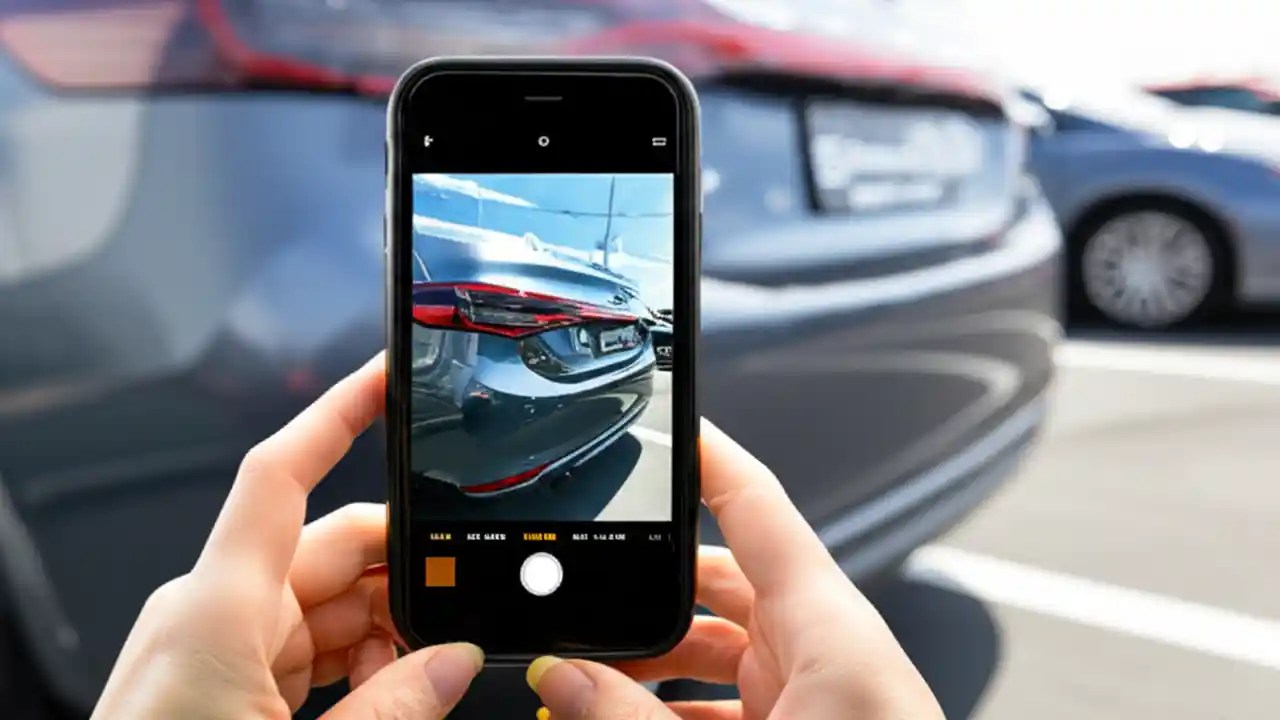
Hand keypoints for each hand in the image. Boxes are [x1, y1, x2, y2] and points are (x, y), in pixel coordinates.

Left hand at [91, 355, 483, 719]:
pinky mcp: (220, 680)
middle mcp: (211, 612)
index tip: (386, 376)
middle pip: (325, 546)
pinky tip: (391, 687)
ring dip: (384, 624)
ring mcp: (213, 647)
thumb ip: (393, 705)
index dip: (336, 412)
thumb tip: (456, 660)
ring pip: (322, 599)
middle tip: (460, 606)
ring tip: (425, 671)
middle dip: (402, 567)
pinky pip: (304, 643)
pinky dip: (355, 658)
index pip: (279, 474)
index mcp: (216, 608)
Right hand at [525, 420, 941, 719]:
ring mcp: (818, 691)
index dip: (708, 456)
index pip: (758, 507)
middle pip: (723, 581)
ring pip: (722, 645)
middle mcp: (826, 647)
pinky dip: (679, 705)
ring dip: (655, 658)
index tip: (662, 422)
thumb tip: (563, 678)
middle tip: (581, 602)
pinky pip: (733, 696)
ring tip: (588, 681)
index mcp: (829, 627)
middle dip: (648, 588)